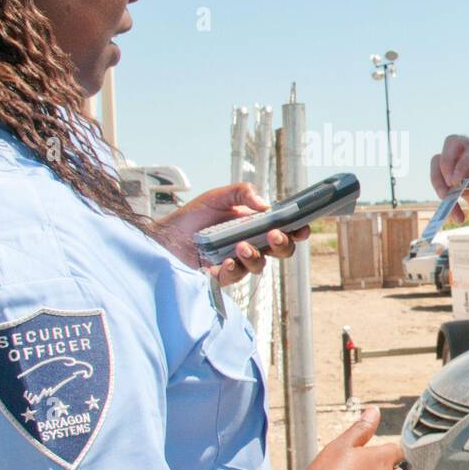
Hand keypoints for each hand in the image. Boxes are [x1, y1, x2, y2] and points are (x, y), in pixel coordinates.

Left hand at [157, 182, 309, 284]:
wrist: (166, 235)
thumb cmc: (194, 216)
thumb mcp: (219, 196)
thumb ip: (242, 192)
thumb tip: (265, 204)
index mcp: (256, 225)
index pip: (285, 229)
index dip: (298, 230)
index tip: (302, 227)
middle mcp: (252, 245)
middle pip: (281, 251)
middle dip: (283, 244)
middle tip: (273, 235)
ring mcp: (238, 262)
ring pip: (260, 266)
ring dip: (255, 257)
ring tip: (241, 246)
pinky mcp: (222, 276)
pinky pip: (236, 277)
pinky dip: (234, 269)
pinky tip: (227, 261)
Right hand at [430, 133, 468, 245]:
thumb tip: (455, 187)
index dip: (462, 164)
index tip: (456, 182)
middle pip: (451, 144)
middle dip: (446, 164)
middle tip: (449, 184)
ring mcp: (464, 161)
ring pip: (439, 160)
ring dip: (439, 182)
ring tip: (447, 201)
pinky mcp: (455, 176)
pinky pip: (439, 180)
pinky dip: (443, 196)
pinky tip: (457, 214)